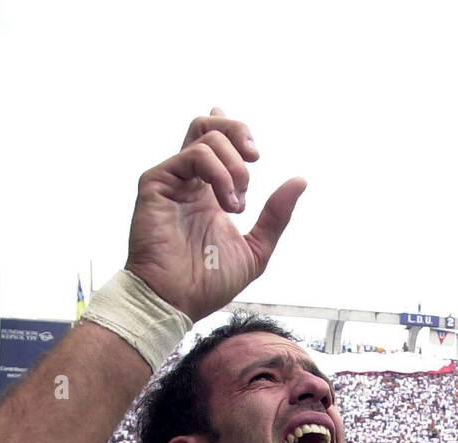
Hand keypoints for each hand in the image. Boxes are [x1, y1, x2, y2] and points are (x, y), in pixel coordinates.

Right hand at [125, 108, 305, 321]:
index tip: (255, 155)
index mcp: (208, 193)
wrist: (177, 301)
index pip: (216, 142)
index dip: (234, 129)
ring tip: (239, 202)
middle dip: (238, 132)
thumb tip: (300, 181)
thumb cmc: (208, 284)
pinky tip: (227, 202)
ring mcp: (172, 180)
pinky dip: (219, 173)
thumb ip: (276, 216)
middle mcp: (189, 181)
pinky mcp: (156, 183)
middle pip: (209, 126)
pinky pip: (193, 156)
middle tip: (255, 158)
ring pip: (204, 135)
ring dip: (233, 165)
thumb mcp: (256, 250)